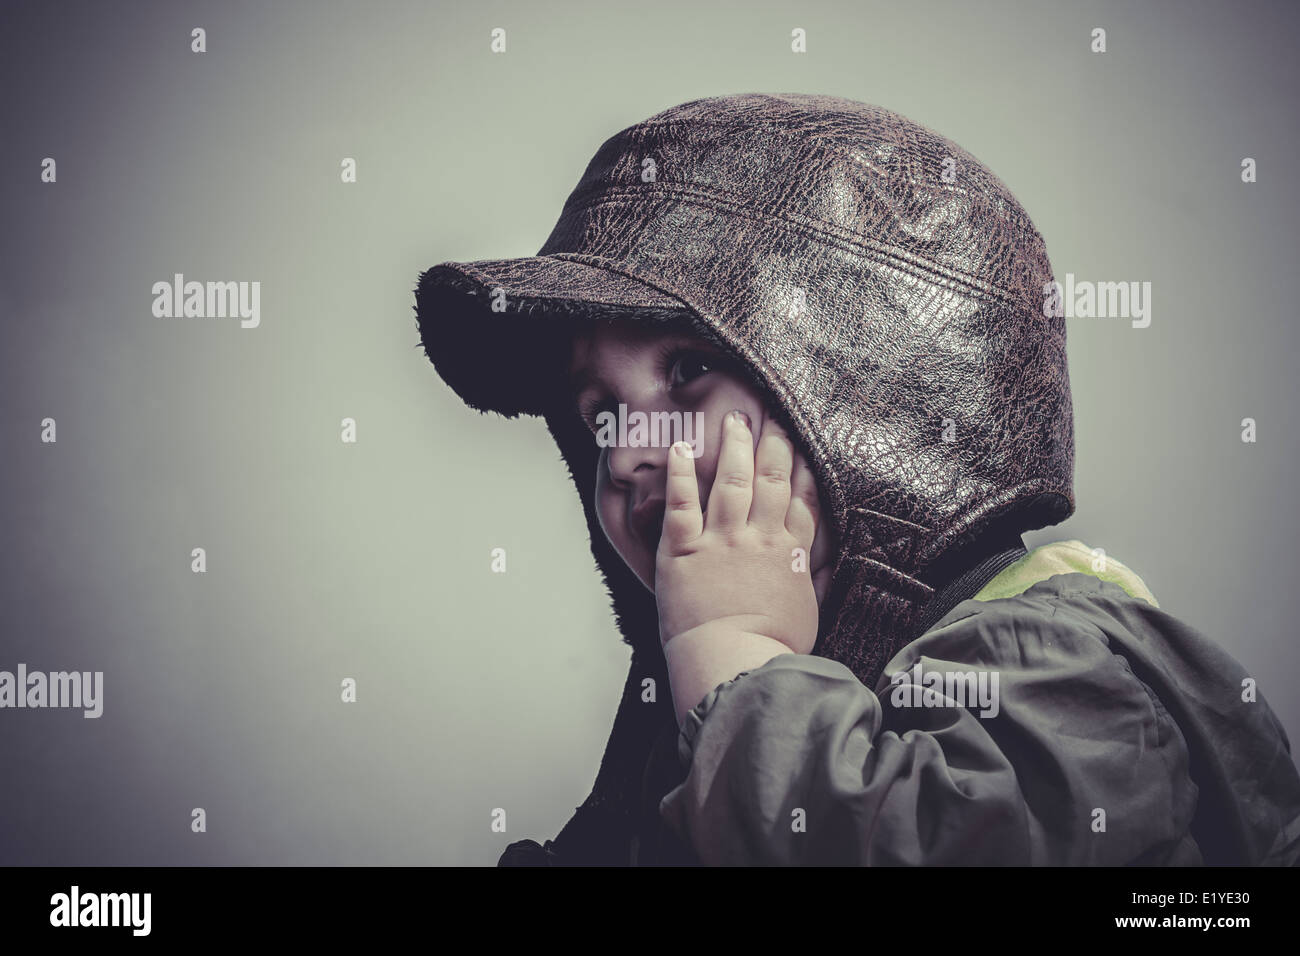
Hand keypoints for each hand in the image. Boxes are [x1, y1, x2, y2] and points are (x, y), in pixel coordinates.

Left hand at [655, 410, 821, 654]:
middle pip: (770, 479)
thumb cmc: (772, 649)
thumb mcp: (808, 613)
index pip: (802, 499)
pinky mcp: (685, 549)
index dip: (803, 467)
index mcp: (790, 554)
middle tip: (771, 415)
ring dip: (734, 446)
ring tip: (735, 419)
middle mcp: (759, 538)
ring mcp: (722, 540)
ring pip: (732, 481)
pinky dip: (681, 473)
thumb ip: (814, 582)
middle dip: (772, 443)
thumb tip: (829, 567)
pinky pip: (682, 502)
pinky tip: (681, 448)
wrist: (736, 663)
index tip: (803, 442)